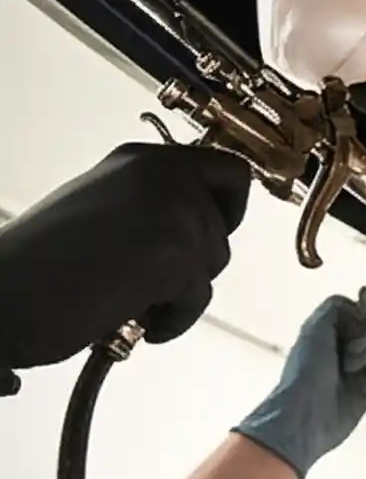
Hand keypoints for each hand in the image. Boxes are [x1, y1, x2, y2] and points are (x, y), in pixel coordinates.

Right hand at [0, 143, 249, 369]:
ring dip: (179, 290)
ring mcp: (174, 212)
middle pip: (225, 224)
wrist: (2, 295)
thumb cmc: (38, 264)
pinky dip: (172, 318)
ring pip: (214, 261)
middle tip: (154, 277)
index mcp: (141, 160)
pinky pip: (199, 297)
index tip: (217, 231)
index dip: (230, 205)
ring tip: (129, 296)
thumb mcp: (104, 208)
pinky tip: (131, 317)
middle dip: (196, 258)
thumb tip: (201, 225)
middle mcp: (163, 175)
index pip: (227, 168)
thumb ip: (153, 205)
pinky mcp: (177, 255)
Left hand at [234, 288, 365, 478]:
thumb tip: (360, 311)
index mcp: (326, 330)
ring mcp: (358, 367)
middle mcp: (343, 346)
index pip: (353, 308)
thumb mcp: (315, 329)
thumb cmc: (306, 370)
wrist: (307, 414)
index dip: (365, 301)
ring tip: (350, 366)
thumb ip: (336, 308)